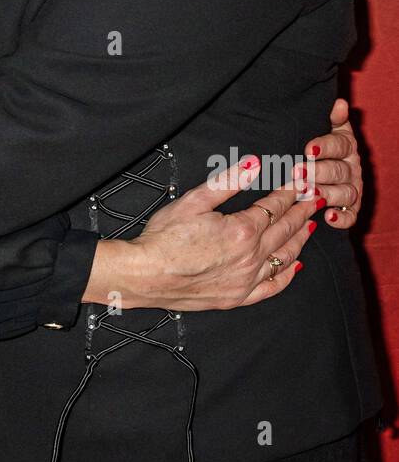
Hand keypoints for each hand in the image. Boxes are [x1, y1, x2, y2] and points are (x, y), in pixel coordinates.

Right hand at [86, 155, 318, 311]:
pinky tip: (295, 265)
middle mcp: (251, 257)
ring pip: (285, 257)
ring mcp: (246, 280)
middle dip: (302, 210)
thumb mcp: (194, 200)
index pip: (274, 206)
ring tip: (310, 224)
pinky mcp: (238, 297)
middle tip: (315, 196)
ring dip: (300, 238)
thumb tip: (254, 163)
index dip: (289, 190)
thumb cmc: (164, 237)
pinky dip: (287, 275)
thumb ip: (228, 181)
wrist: (146, 275)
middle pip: (286, 230)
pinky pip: (272, 287)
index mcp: (242, 230)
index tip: (301, 179)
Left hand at [303, 97, 361, 229]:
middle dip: (319, 172)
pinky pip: (351, 215)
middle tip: (299, 173)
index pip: (339, 144)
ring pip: (345, 192)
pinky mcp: (351, 208)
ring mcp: (353, 188)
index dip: (325, 146)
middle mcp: (351, 167)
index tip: (308, 148)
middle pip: (339, 170)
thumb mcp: (323, 129)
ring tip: (310, 194)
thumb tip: (339, 103)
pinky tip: (328, 217)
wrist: (319, 173)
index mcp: (345, 145)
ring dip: (327, 194)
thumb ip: (331, 118)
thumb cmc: (316, 148)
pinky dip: (342, 218)